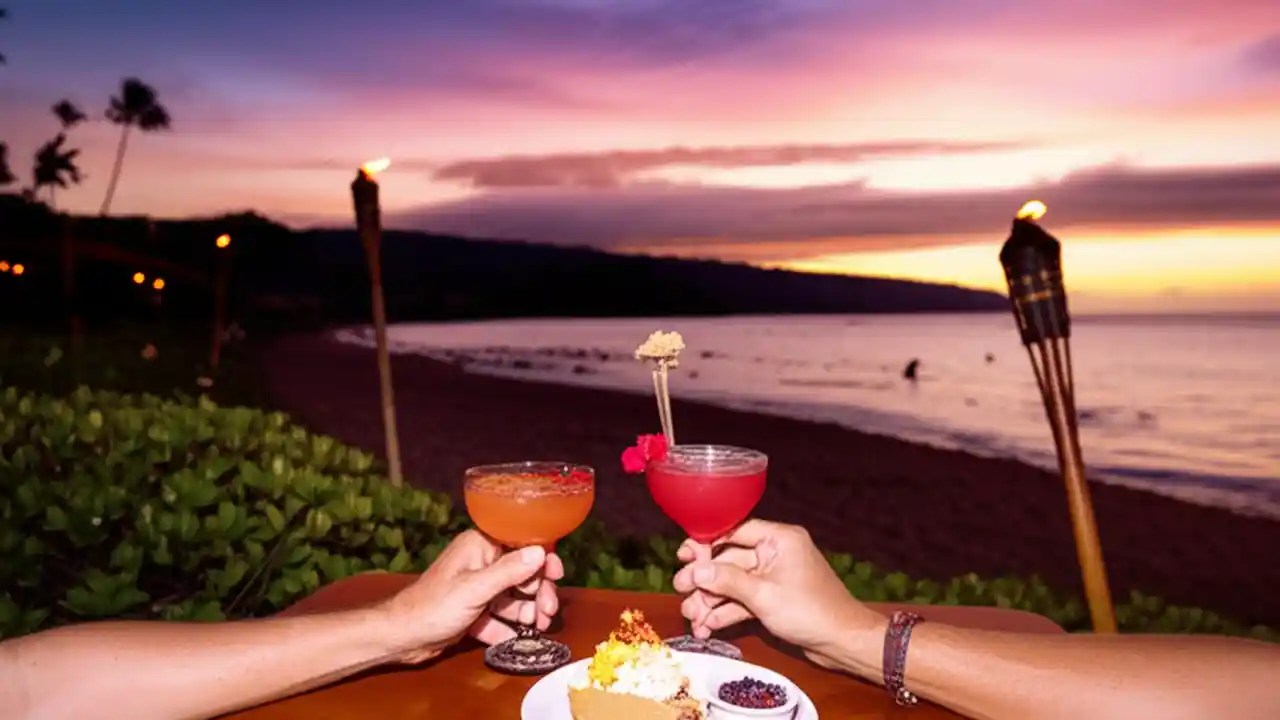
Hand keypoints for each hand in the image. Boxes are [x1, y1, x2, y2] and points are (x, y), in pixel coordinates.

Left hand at [376, 530, 564, 662]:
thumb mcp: (475, 589)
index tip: (557, 574)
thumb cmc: (434, 606)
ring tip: (538, 627)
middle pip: (523, 572)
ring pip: (514, 596)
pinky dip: (508, 627)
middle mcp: (482, 562)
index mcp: (480, 545)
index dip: (543, 557)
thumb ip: (509, 571)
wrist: (402, 638)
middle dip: (539, 591)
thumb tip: (541, 552)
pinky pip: (500, 616)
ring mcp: (479, 588)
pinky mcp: (475, 611)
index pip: (521, 542)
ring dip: (529, 611)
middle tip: (547, 611)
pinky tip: (514, 638)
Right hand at [673, 520, 884, 671]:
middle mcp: (776, 553)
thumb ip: (727, 580)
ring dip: (712, 600)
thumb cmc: (810, 611)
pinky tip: (708, 627)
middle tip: (680, 589)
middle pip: (730, 560)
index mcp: (779, 539)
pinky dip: (727, 612)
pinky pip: (744, 600)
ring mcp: (774, 577)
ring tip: (691, 617)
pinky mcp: (774, 598)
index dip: (707, 543)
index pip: (735, 531)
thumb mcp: (764, 595)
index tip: (683, 555)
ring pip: (734, 584)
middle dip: (705, 579)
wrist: (843, 642)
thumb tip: (695, 569)